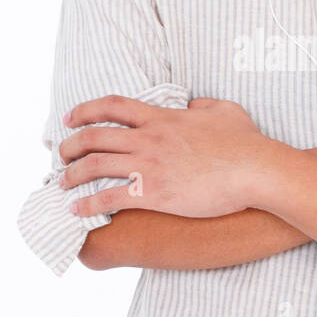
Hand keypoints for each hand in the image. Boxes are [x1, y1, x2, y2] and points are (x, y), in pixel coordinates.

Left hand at [57, 95, 273, 218]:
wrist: (256, 170)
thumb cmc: (246, 143)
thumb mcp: (223, 110)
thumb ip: (202, 105)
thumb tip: (192, 105)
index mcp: (162, 118)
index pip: (112, 106)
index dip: (84, 110)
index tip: (69, 118)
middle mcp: (149, 139)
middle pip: (93, 136)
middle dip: (69, 146)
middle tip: (60, 156)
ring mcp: (150, 166)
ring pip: (94, 166)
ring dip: (71, 176)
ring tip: (61, 185)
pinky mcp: (155, 194)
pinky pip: (109, 198)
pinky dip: (87, 205)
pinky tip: (76, 212)